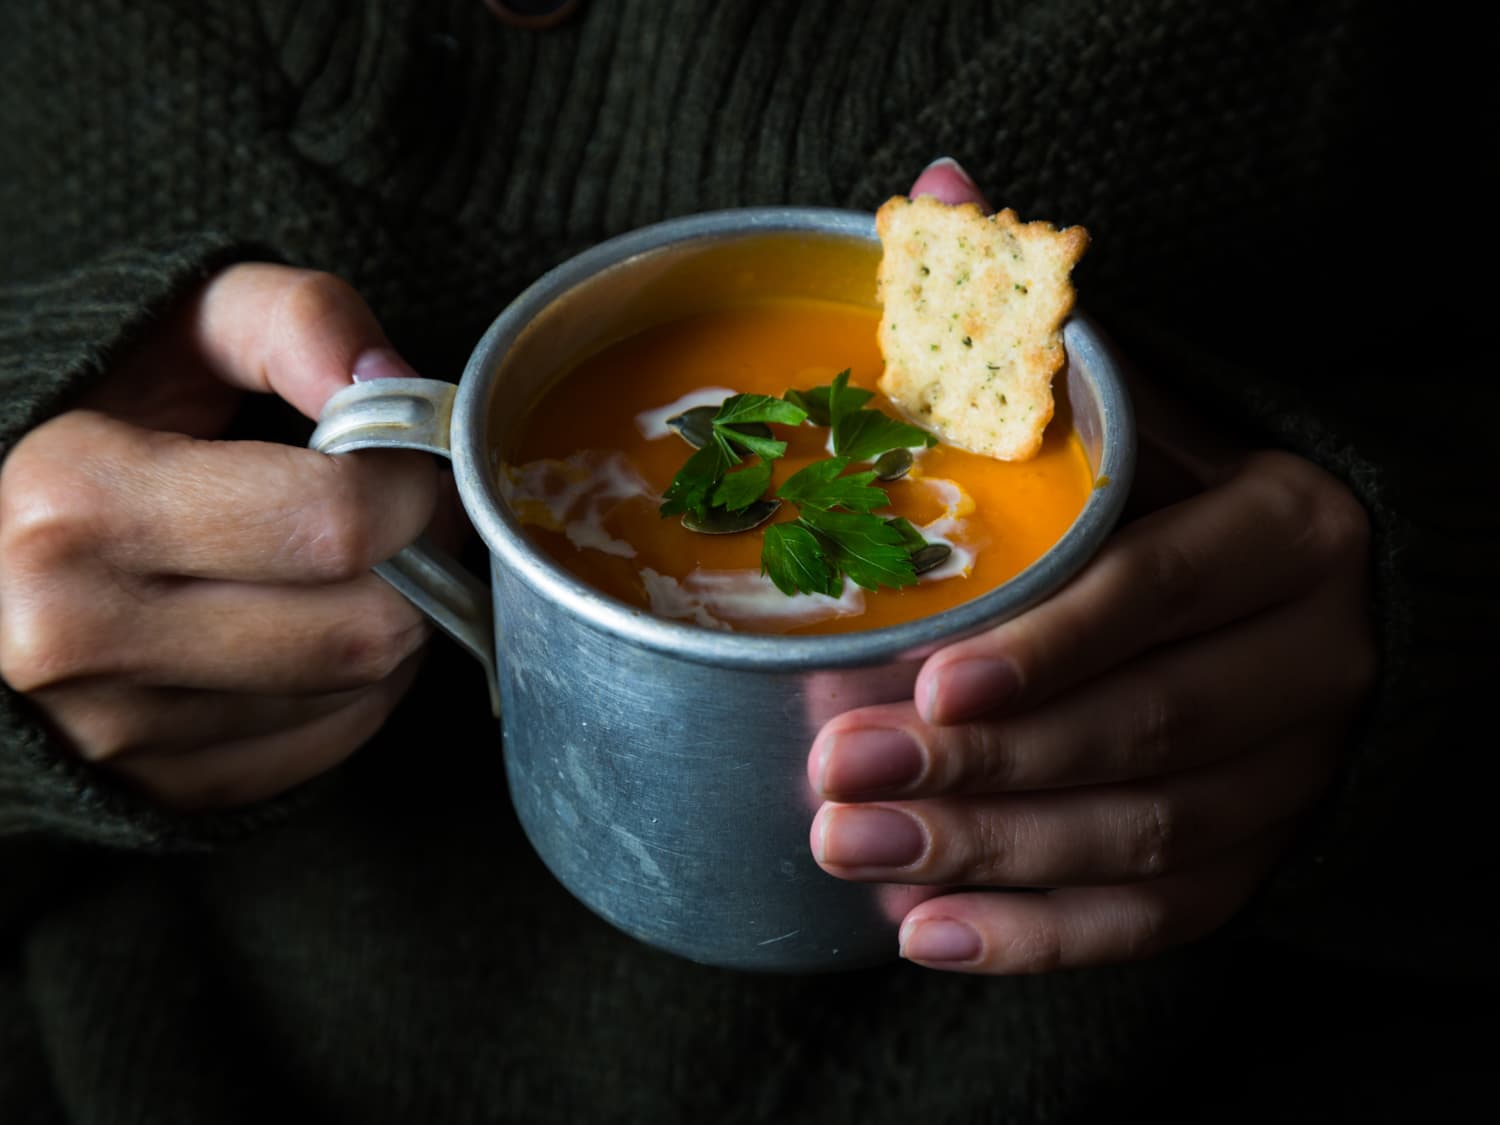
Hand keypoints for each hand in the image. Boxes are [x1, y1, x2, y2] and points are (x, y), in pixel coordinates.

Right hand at [0, 264, 454, 808]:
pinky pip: (329, 744)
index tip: (409, 461)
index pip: (334, 521)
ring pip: (360, 689)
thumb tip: (399, 383)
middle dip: (422, 560)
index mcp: (76, 505)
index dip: (411, 485)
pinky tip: (316, 623)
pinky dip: (357, 686)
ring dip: (397, 621)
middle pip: (364, 624)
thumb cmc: (97, 426)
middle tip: (410, 514)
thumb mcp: (178, 335)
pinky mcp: (157, 785)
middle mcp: (79, 635)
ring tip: (356, 562)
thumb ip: (292, 321)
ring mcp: (115, 729)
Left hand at [804, 160, 1376, 972]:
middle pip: (1147, 734)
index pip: (1162, 594)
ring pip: (1152, 838)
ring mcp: (1297, 769)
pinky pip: (1168, 919)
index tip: (929, 684)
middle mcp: (1312, 658)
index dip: (1049, 649)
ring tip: (854, 858)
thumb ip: (1042, 320)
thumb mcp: (1142, 401)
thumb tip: (940, 178)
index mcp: (1283, 530)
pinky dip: (1048, 938)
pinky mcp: (1268, 851)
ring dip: (993, 860)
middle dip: (983, 769)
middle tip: (837, 784)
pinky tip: (932, 937)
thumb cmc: (1195, 490)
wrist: (1322, 598)